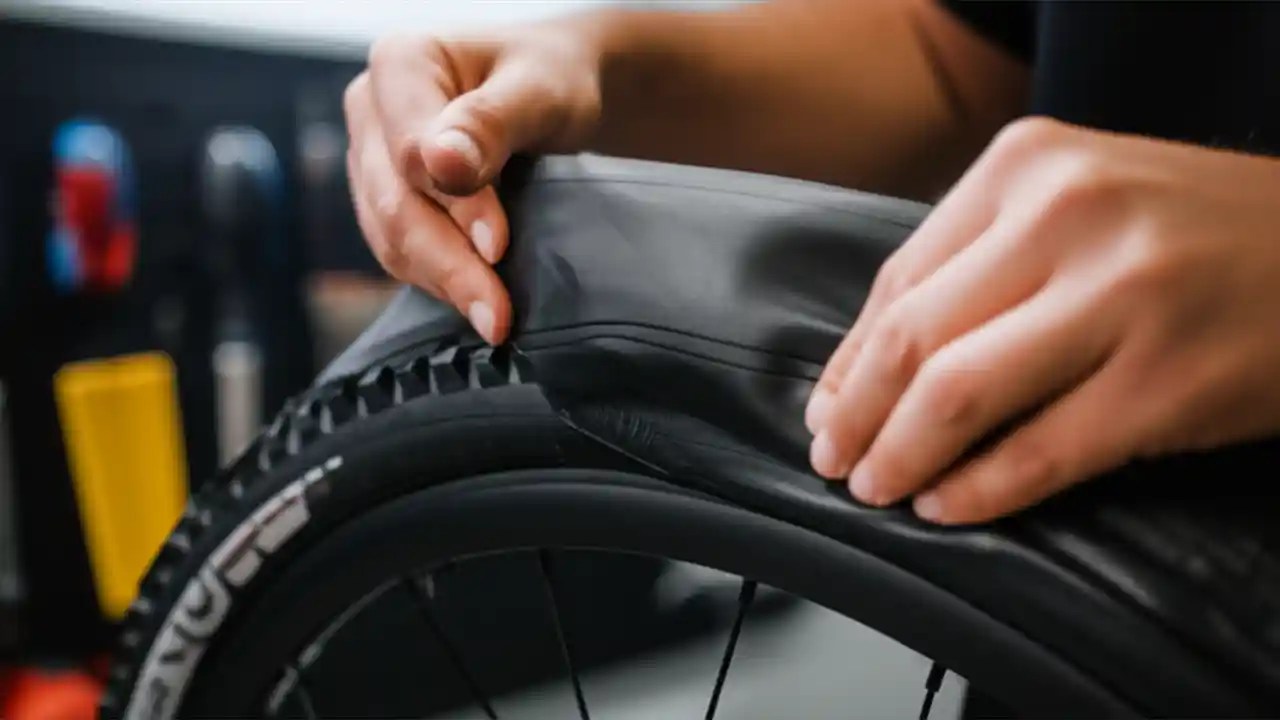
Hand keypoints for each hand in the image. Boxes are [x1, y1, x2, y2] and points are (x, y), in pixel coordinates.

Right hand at [344, 22, 604, 342]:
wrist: (558, 90)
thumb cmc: (553, 78)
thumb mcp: (540, 90)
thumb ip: (491, 123)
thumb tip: (441, 164)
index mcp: (400, 63)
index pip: (411, 150)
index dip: (455, 206)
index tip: (498, 246)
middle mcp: (370, 109)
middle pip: (393, 204)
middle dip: (449, 266)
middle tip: (497, 317)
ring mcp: (371, 157)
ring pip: (390, 237)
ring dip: (443, 284)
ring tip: (493, 319)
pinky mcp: (385, 198)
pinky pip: (399, 250)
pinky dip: (438, 281)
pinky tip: (475, 300)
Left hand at [805, 117, 1279, 524]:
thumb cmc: (1190, 234)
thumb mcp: (1076, 205)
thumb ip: (977, 264)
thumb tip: (865, 366)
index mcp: (1027, 166)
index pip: (899, 281)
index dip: (848, 363)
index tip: (825, 412)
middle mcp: (1067, 216)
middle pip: (914, 338)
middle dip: (855, 416)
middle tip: (836, 462)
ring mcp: (1123, 296)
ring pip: (958, 394)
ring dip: (900, 456)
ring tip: (880, 488)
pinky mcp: (1170, 380)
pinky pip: (1040, 452)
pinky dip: (979, 489)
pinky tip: (949, 505)